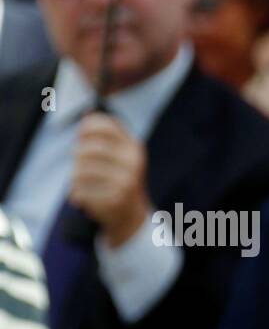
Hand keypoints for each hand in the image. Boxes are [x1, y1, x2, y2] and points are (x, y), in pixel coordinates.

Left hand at [70, 112, 151, 245]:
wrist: (132, 216)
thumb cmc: (118, 179)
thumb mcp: (119, 154)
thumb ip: (105, 135)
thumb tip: (87, 112)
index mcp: (134, 147)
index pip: (103, 125)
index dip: (85, 129)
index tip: (81, 138)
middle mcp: (134, 162)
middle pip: (86, 149)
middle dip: (76, 157)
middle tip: (79, 166)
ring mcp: (126, 182)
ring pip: (80, 171)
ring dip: (74, 178)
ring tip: (81, 184)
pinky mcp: (115, 200)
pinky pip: (80, 191)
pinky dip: (76, 195)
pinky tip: (84, 198)